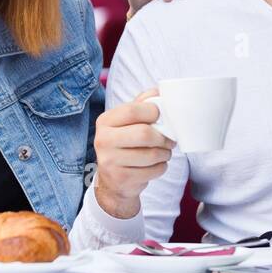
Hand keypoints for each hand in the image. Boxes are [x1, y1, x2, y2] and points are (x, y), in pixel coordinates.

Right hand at [92, 88, 175, 218]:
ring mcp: (109, 161)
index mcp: (105, 121)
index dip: (153, 112)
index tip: (161, 118)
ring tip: (164, 152)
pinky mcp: (121, 178)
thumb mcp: (127, 122)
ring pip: (152, 154)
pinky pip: (153, 170)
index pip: (133, 110)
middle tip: (169, 140)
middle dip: (163, 137)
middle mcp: (103, 140)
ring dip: (165, 153)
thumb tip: (160, 91)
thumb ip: (142, 104)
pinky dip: (161, 167)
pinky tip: (156, 165)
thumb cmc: (124, 145)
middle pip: (144, 133)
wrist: (112, 181)